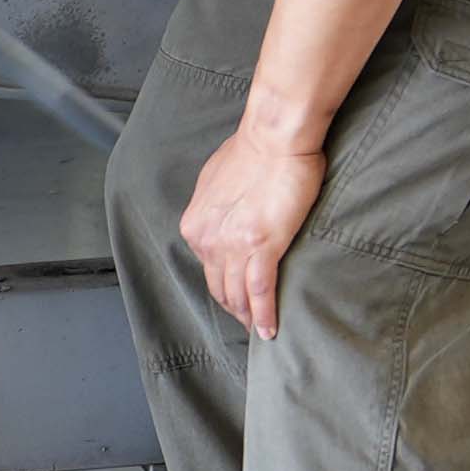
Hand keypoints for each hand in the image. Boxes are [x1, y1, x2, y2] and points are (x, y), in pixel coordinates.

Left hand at [178, 118, 328, 340]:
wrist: (274, 138)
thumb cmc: (252, 151)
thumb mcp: (216, 182)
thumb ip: (216, 209)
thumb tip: (226, 220)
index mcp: (196, 225)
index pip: (208, 268)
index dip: (222, 287)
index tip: (235, 297)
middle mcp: (208, 241)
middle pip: (220, 287)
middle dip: (234, 308)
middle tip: (248, 323)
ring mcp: (234, 247)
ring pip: (239, 295)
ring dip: (249, 317)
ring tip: (260, 332)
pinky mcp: (263, 248)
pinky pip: (261, 292)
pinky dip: (265, 315)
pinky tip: (270, 331)